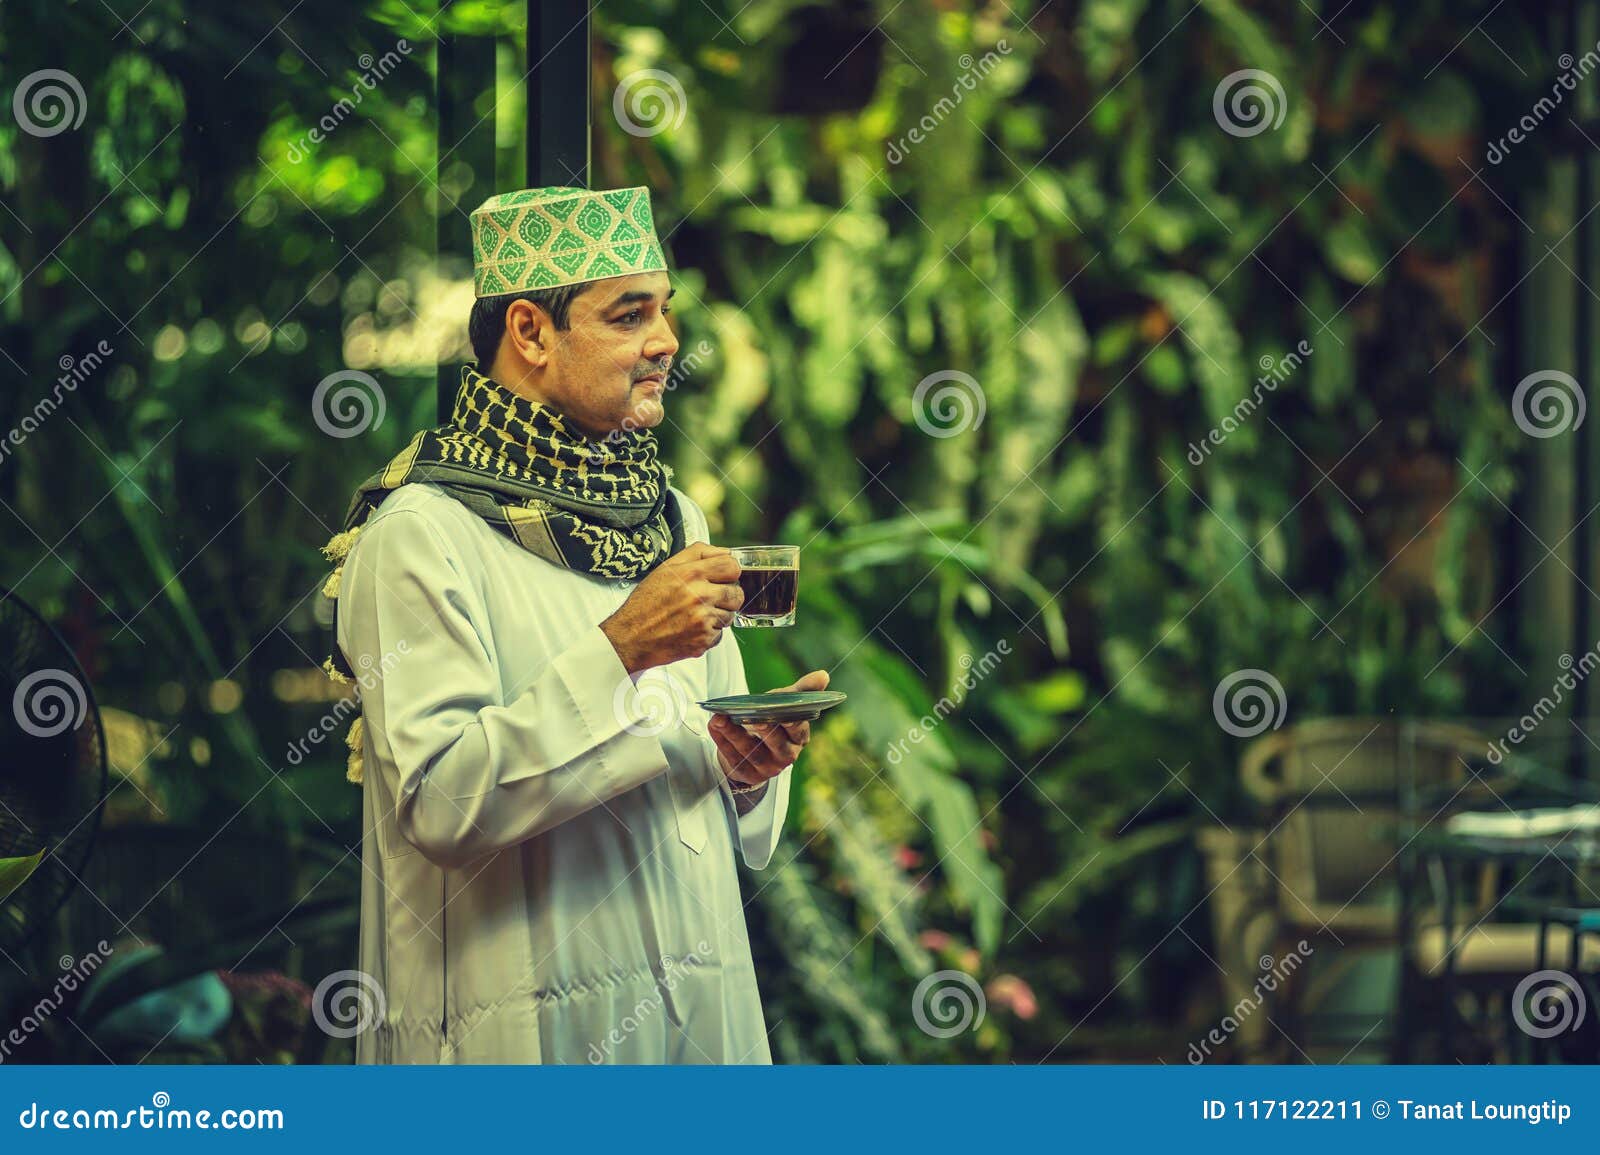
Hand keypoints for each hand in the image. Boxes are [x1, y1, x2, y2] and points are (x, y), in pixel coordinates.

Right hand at [600, 543, 743, 674]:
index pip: (732, 566)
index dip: (730, 572)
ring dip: (718, 616)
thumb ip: (698, 553)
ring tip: (695, 615)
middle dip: (727, 596)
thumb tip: (726, 552)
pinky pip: (720, 635)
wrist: (630, 637)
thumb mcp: (667, 568)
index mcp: (691, 573)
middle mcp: (699, 595)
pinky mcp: (703, 640)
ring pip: (730, 615)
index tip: (723, 578)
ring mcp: (702, 619)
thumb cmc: (646, 602)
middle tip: (710, 599)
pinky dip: (708, 633)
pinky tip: (690, 629)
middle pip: (737, 593)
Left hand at [710, 669, 829, 787]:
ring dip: (735, 734)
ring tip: (721, 717)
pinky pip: (733, 757)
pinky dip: (722, 740)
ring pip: (751, 751)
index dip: (791, 723)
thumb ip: (802, 690)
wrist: (751, 748)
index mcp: (799, 738)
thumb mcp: (785, 704)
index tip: (783, 713)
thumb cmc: (772, 721)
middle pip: (777, 744)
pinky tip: (714, 725)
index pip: (798, 730)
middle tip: (756, 718)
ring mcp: (766, 767)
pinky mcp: (746, 773)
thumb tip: (823, 675)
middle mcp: (786, 756)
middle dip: (766, 731)